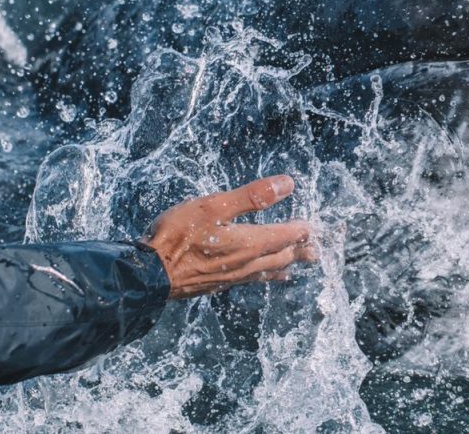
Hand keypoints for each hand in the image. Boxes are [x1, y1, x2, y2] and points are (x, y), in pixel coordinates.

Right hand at [140, 175, 315, 298]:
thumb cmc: (178, 236)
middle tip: (319, 248)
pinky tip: (266, 275)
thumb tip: (288, 184)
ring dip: (288, 263)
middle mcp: (247, 263)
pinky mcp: (220, 284)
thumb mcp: (214, 207)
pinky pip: (254, 279)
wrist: (149, 275)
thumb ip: (252, 196)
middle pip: (283, 256)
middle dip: (302, 249)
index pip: (286, 235)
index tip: (316, 226)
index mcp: (250, 243)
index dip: (303, 229)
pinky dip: (268, 274)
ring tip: (301, 263)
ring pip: (270, 269)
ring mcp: (234, 277)